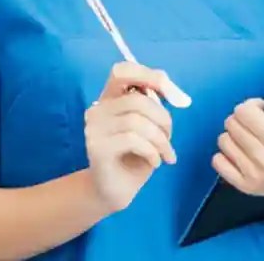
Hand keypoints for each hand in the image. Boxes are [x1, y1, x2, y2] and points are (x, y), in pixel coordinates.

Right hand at [84, 62, 191, 211]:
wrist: (113, 191)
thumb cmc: (134, 157)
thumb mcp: (149, 127)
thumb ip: (154, 105)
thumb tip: (170, 88)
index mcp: (109, 99)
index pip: (122, 71)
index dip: (147, 75)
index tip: (169, 93)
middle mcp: (96, 110)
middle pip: (136, 100)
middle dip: (163, 118)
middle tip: (169, 137)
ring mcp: (94, 129)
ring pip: (137, 121)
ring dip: (161, 140)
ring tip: (166, 154)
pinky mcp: (97, 148)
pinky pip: (133, 140)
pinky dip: (152, 151)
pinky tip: (154, 162)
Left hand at [212, 82, 263, 199]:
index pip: (244, 111)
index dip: (251, 105)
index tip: (260, 110)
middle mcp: (262, 158)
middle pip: (231, 123)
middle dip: (241, 119)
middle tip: (255, 125)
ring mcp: (252, 174)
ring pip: (223, 140)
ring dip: (233, 136)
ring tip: (249, 139)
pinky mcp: (244, 186)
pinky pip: (217, 162)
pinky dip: (225, 155)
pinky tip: (240, 153)